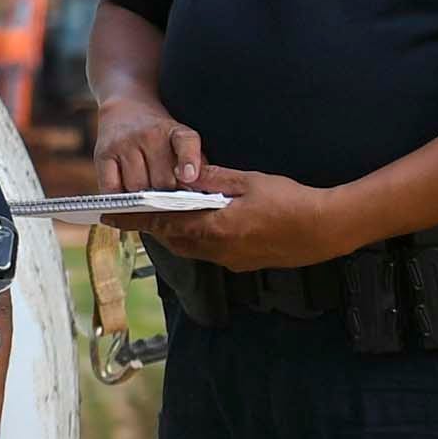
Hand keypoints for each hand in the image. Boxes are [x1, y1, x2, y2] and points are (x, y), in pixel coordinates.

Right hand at [93, 91, 203, 193]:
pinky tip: (126, 201)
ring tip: (147, 201)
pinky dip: (120, 200)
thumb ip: (196, 164)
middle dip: (167, 196)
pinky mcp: (102, 155)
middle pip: (161, 180)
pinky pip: (111, 188)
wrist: (125, 108)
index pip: (185, 142)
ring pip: (136, 187)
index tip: (189, 177)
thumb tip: (202, 194)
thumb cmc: (159, 134)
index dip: (189, 160)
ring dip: (143, 200)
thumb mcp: (181, 141)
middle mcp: (148, 135)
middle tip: (168, 203)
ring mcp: (123, 145)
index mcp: (174, 131)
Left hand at [142, 164, 362, 271]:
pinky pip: (209, 253)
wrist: (326, 230)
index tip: (111, 216)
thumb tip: (182, 175)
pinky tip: (201, 224)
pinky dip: (196, 239)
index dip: (134, 219)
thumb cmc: (290, 202)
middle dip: (153, 227)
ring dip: (175, 233)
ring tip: (163, 216)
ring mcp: (231, 260)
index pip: (162, 224)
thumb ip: (212, 178)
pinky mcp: (243, 263)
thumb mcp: (248, 181)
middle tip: (135, 212)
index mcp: (214, 228)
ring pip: (190, 248)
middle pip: (172, 240)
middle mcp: (217, 250)